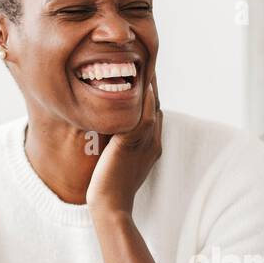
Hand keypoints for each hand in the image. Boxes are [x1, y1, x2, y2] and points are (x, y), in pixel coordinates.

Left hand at [85, 64, 161, 213]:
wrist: (110, 208)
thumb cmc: (109, 188)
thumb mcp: (117, 160)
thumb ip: (117, 141)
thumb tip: (107, 126)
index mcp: (152, 143)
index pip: (154, 108)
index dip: (149, 88)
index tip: (139, 70)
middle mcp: (153, 139)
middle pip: (156, 100)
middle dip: (149, 78)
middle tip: (139, 54)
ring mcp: (145, 140)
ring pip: (151, 101)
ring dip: (147, 78)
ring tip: (137, 56)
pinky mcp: (131, 142)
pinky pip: (141, 111)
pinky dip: (139, 94)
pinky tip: (132, 77)